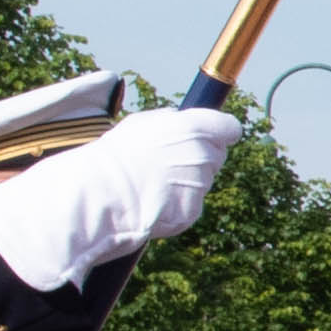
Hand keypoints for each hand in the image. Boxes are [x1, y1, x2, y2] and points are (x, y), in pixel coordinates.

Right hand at [0, 106, 246, 289]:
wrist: (101, 195)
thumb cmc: (114, 157)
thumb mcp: (140, 124)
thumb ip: (170, 121)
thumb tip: (182, 119)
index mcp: (195, 128)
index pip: (229, 128)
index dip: (220, 133)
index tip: (215, 137)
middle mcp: (203, 155)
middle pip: (217, 156)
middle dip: (199, 158)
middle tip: (167, 164)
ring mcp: (200, 185)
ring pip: (203, 182)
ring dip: (187, 183)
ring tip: (152, 184)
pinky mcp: (192, 211)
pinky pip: (191, 206)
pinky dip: (177, 205)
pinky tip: (153, 202)